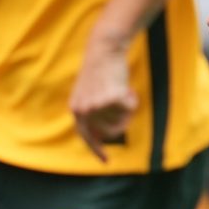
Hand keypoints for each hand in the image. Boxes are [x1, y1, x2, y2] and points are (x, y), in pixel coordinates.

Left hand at [69, 39, 136, 160]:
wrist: (104, 48)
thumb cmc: (102, 70)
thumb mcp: (90, 92)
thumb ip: (94, 112)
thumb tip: (103, 135)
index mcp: (76, 109)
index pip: (86, 136)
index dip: (96, 149)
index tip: (107, 160)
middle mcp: (83, 110)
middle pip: (109, 132)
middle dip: (122, 121)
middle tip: (127, 104)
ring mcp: (96, 106)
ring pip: (121, 121)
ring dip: (127, 108)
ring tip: (123, 90)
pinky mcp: (110, 99)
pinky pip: (130, 109)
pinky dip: (133, 100)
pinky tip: (129, 88)